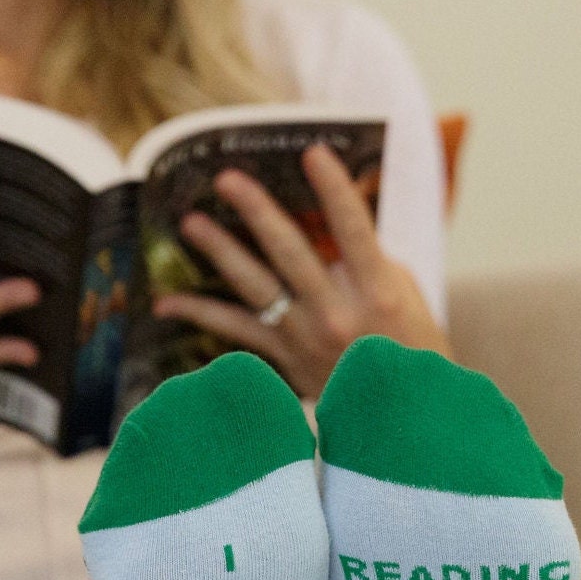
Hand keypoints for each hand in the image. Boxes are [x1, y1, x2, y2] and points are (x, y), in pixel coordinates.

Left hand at [154, 142, 448, 400]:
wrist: (406, 426)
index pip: (355, 230)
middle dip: (257, 211)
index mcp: (378, 292)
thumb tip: (331, 228)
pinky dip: (201, 315)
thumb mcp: (406, 298)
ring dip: (220, 252)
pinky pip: (235, 332)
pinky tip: (167, 302)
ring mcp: (306, 338)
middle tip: (226, 179)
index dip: (334, 190)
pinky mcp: (284, 360)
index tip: (312, 153)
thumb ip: (370, 262)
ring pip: (255, 287)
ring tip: (189, 223)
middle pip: (290, 252)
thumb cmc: (413, 351)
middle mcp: (338, 314)